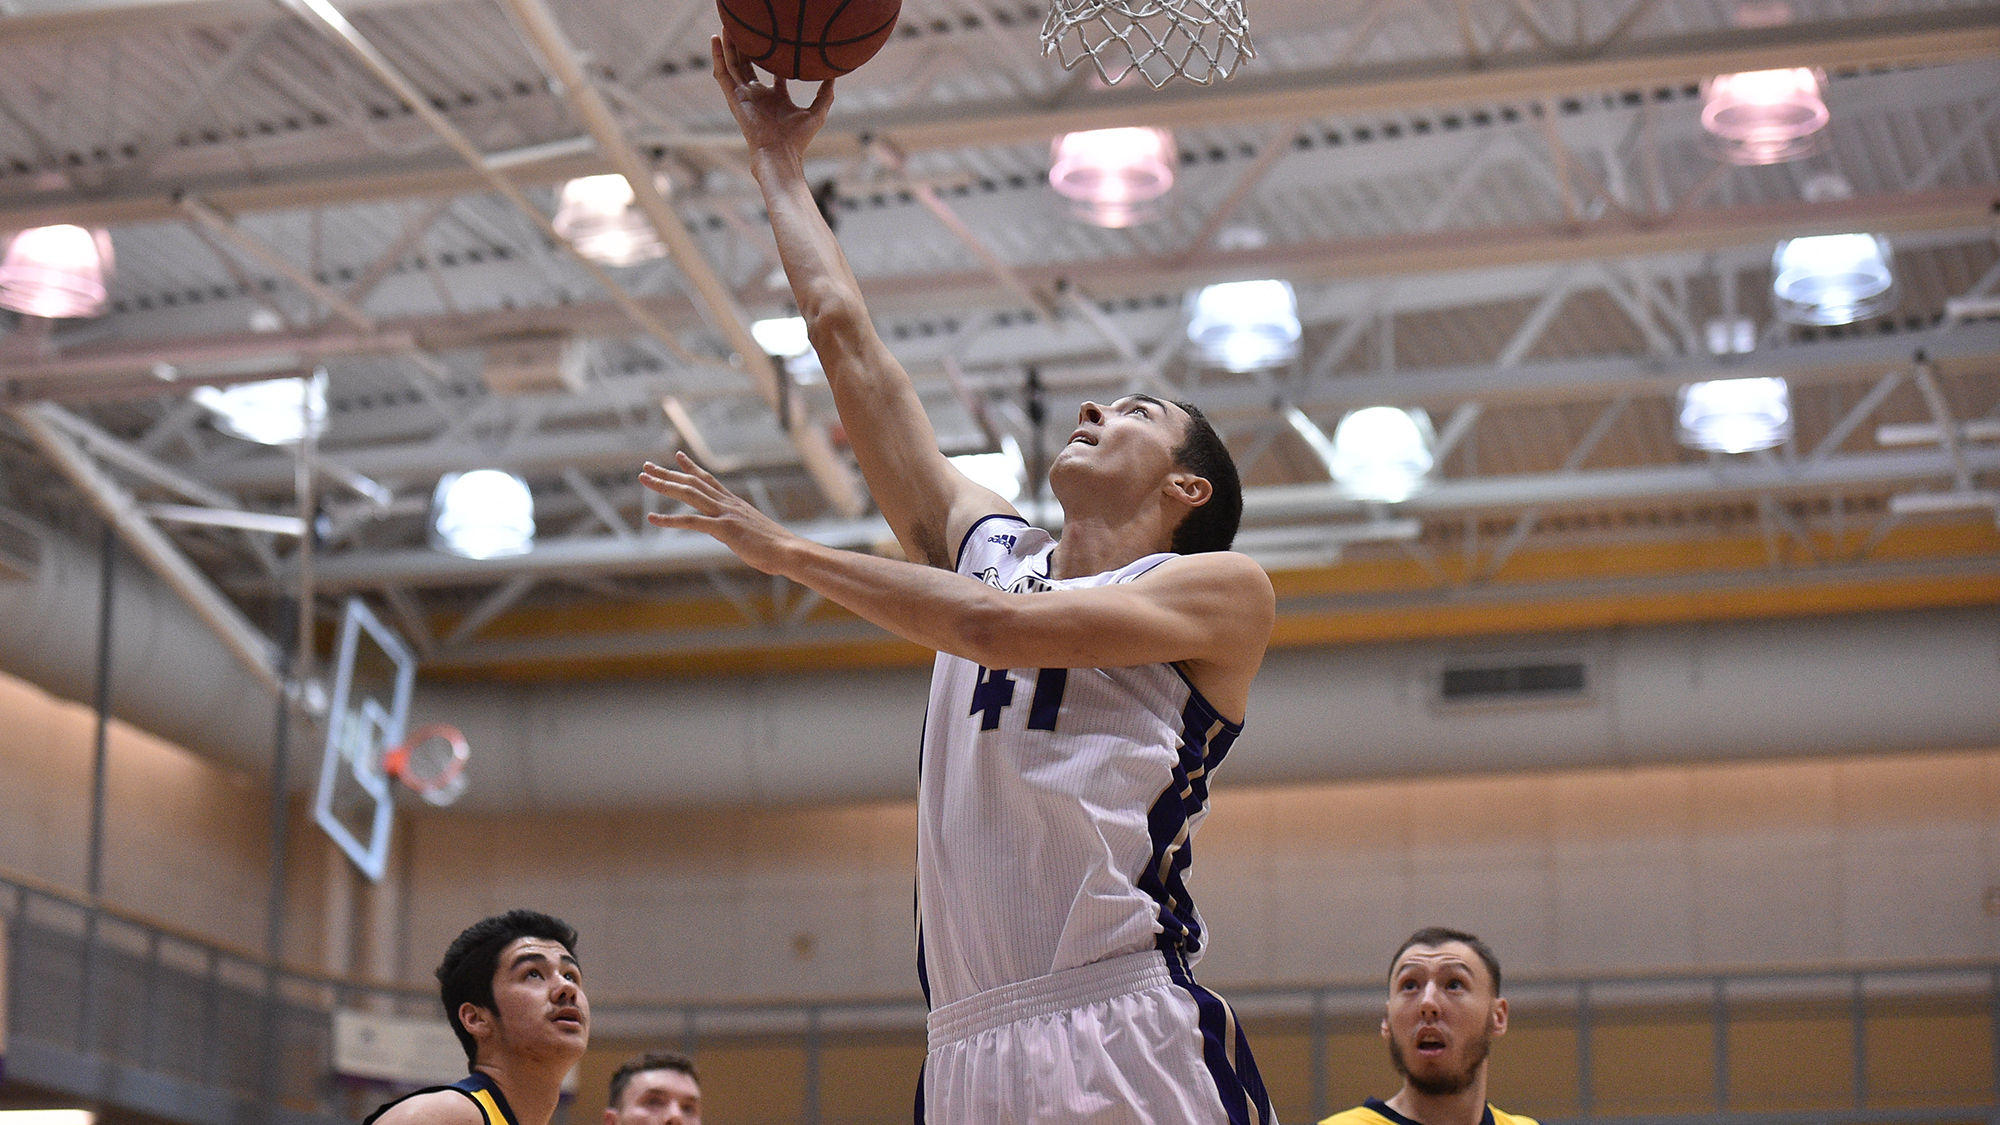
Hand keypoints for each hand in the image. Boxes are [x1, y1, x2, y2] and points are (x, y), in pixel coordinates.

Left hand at [640, 452, 801, 574]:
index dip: (691, 468)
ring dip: (663, 485)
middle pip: (692, 482)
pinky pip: (692, 522)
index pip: (709, 479)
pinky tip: (652, 520)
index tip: (678, 456)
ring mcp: (725, 514)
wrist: (789, 550)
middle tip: (646, 466)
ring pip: (689, 493)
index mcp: (734, 504)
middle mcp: (728, 503)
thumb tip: (740, 537)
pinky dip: (669, 521)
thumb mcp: (755, 534)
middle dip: (667, 474)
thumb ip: (742, 531)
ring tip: (643, 479)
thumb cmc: (777, 548)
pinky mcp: (724, 529)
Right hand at [710, 34, 834, 163]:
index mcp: (775, 97)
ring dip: (730, 44)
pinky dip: (718, 56)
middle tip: (746, 26)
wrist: (780, 153)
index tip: (774, 38)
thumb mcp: (817, 111)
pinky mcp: (734, 97)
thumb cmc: (798, 138)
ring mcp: (744, 95)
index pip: (773, 72)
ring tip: (728, 24)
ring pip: (733, 64)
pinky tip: (716, 39)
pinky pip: (722, 73)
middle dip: (747, 45)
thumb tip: (834, 75)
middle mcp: (758, 94)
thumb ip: (825, 93)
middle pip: (749, 64)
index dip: (773, 56)